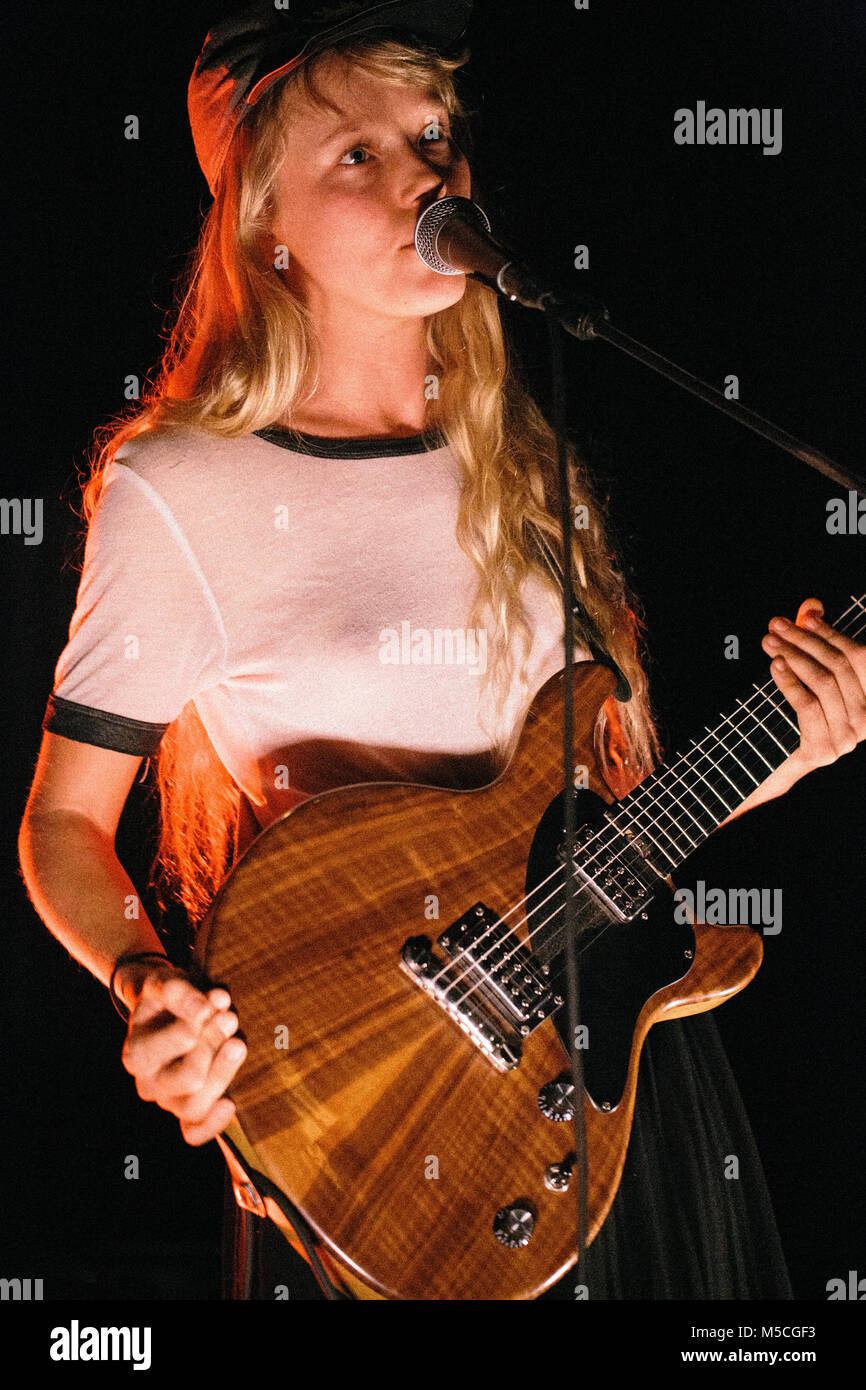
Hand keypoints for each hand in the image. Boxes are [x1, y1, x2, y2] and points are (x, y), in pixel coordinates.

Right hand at [120, 965, 246, 1145]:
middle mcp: (148, 1084)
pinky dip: (212, 1125)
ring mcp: (168, 1101)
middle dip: (215, 1044)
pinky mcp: (187, 1111)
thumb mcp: (165, 982)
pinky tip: (231, 1104)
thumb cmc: (169, 998)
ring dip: (223, 1073)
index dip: (200, 1022)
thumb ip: (178, 991)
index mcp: (136, 1054)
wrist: (168, 1012)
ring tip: (238, 1042)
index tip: (215, 999)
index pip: (175, 1044)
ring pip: (195, 1107)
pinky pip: (193, 1132)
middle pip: (189, 1077)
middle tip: (230, 1016)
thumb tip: (205, 1006)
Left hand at [761, 596, 865, 780]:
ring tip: (769, 642)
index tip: (803, 615)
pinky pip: (808, 705)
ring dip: (794, 657)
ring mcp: (849, 738)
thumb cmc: (792, 712)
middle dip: (805, 641)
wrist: (773, 763)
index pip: (856, 656)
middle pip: (838, 666)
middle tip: (775, 625)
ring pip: (823, 683)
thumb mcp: (805, 673)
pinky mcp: (825, 750)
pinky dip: (790, 681)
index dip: (830, 633)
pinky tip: (774, 666)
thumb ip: (813, 641)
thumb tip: (811, 606)